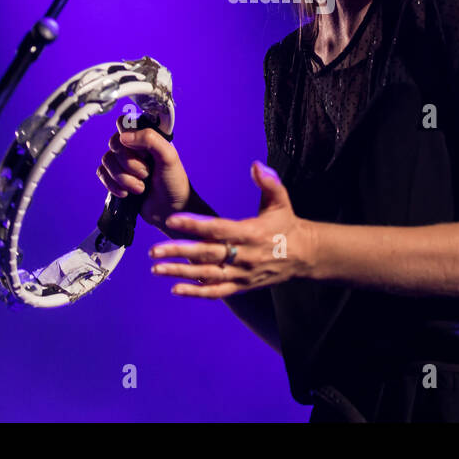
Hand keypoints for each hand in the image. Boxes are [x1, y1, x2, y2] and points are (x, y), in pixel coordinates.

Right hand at [98, 126, 190, 231]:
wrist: (170, 210)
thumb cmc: (174, 182)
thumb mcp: (169, 156)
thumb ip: (150, 139)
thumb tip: (123, 137)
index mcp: (146, 137)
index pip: (123, 123)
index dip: (128, 137)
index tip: (143, 152)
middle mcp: (132, 147)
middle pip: (114, 144)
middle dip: (129, 163)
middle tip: (146, 173)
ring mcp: (123, 163)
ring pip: (106, 160)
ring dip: (123, 178)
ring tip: (140, 187)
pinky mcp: (115, 178)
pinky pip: (101, 173)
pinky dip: (113, 185)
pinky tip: (127, 194)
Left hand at [149, 161, 314, 297]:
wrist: (304, 255)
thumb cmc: (287, 224)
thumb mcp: (281, 200)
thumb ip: (269, 182)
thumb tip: (256, 165)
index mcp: (252, 233)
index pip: (218, 229)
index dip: (194, 225)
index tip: (172, 220)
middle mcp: (245, 256)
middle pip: (208, 254)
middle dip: (179, 252)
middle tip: (153, 250)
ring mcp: (242, 274)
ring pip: (207, 276)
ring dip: (180, 273)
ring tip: (156, 269)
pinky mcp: (242, 286)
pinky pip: (217, 292)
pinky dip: (196, 293)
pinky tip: (175, 290)